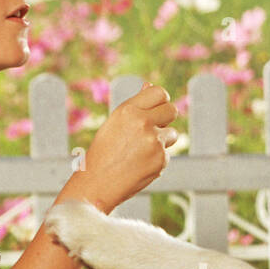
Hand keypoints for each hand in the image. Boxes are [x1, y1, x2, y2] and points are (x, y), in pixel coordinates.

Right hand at [77, 82, 177, 210]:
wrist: (97, 183)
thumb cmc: (103, 152)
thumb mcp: (115, 122)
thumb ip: (135, 106)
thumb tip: (149, 85)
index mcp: (128, 110)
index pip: (159, 92)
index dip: (161, 100)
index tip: (158, 108)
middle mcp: (143, 122)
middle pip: (172, 110)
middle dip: (166, 118)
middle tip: (154, 128)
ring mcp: (154, 142)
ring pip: (172, 134)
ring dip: (163, 141)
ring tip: (140, 151)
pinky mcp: (161, 160)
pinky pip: (167, 154)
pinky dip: (157, 159)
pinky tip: (140, 165)